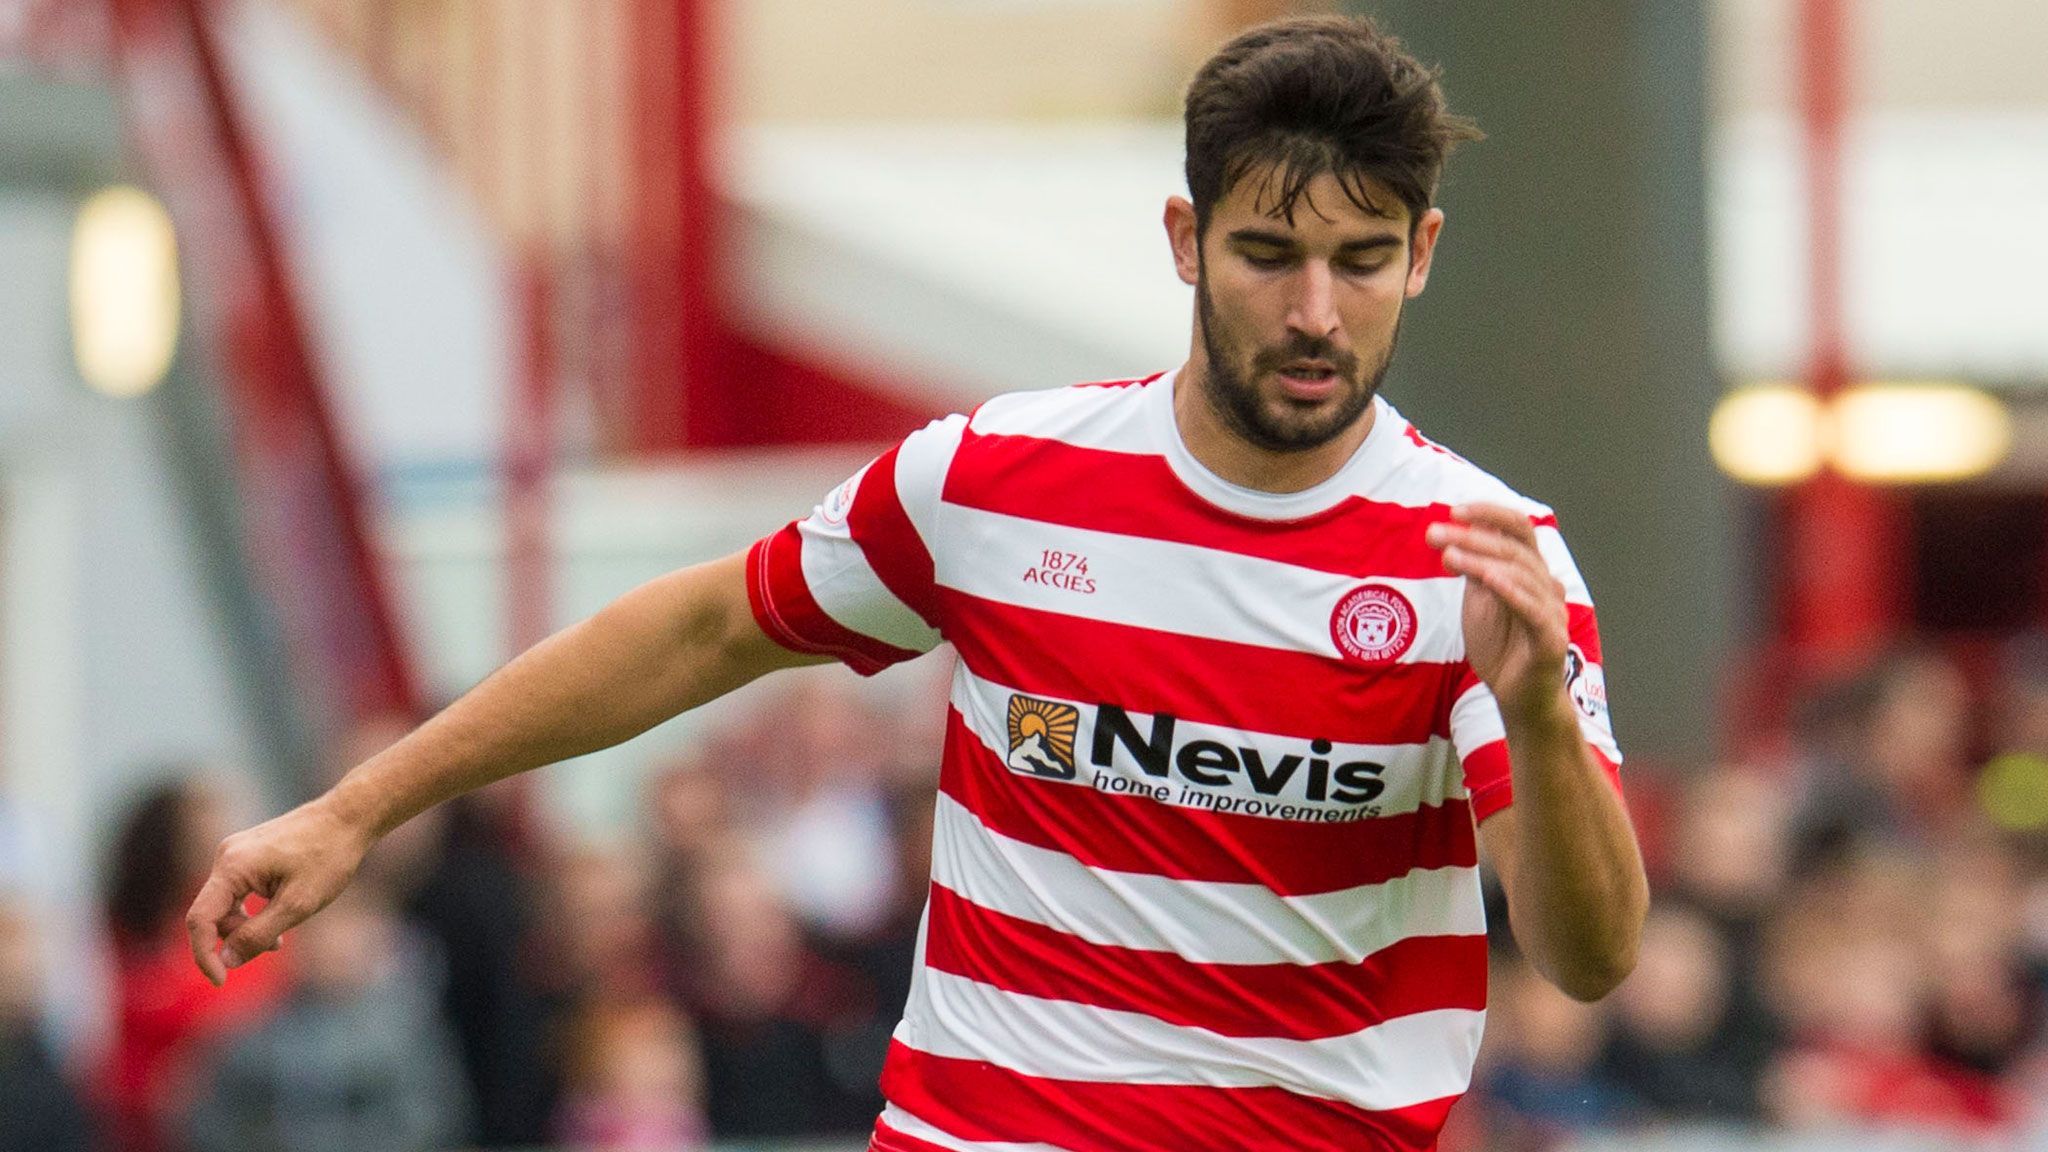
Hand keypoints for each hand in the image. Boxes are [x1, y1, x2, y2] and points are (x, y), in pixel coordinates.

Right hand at [185, 796, 375, 985]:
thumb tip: (226, 962)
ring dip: (248, 927)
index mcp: (232, 866)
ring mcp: (236, 852)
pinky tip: (279, 916)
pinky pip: (238, 892)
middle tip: (277, 946)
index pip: (199, 920)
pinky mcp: (248, 854)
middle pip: (213, 914)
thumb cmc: (329, 856)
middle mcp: (227, 856)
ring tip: (282, 938)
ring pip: (226, 904)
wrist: (350, 817)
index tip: (222, 982)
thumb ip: (258, 935)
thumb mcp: (298, 904)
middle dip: (237, 938)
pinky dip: (253, 911)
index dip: (204, 955)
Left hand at [1425, 504, 1569, 723]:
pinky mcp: (1551, 639)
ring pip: (1521, 574)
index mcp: (1529, 572)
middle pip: (1514, 548)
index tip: (1454, 510)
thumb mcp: (1480, 602)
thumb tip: (1456, 535)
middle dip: (1472, 536)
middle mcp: (1546, 585)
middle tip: (1435, 532)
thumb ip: (1474, 570)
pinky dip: (1511, 591)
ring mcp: (1552, 611)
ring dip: (1481, 560)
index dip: (1490, 514)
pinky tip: (1487, 578)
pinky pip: (1533, 610)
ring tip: (1447, 555)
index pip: (1518, 529)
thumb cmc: (1502, 648)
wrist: (1519, 697)